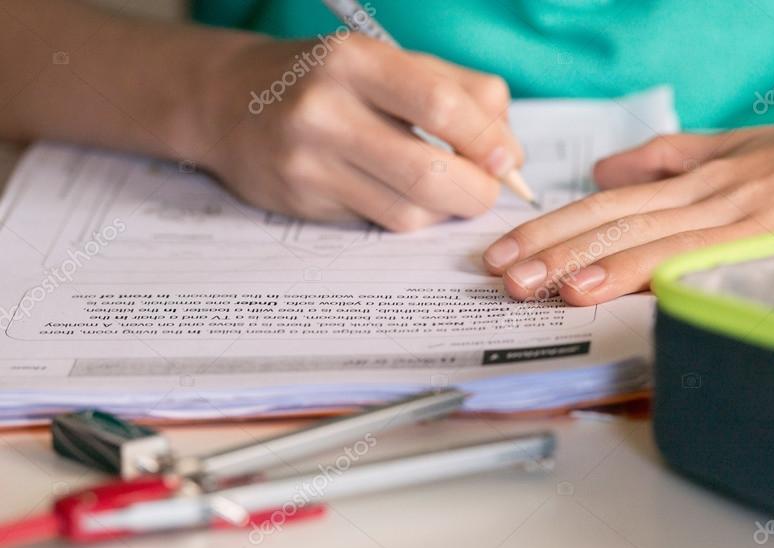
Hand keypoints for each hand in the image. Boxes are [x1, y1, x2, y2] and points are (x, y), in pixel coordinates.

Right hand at [202, 33, 522, 230]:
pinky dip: (409, 215)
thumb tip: (509, 153)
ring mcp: (308, 162)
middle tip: (488, 190)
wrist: (226, 102)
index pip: (442, 106)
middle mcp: (325, 111)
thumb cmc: (327, 80)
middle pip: (430, 173)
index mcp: (355, 61)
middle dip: (477, 192)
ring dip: (445, 209)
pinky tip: (401, 194)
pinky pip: (381, 222)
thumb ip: (458, 92)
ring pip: (409, 210)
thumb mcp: (387, 63)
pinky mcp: (302, 202)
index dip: (489, 140)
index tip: (508, 159)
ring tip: (446, 190)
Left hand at [483, 74, 773, 303]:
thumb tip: (604, 171)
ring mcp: (741, 219)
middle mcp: (709, 197)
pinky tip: (606, 290)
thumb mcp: (742, 150)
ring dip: (586, 265)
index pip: (608, 205)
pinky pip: (699, 260)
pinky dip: (648, 274)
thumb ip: (672, 159)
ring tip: (536, 287)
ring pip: (647, 240)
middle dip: (551, 251)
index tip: (505, 250)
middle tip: (498, 277)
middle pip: (614, 223)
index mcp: (699, 180)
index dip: (553, 228)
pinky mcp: (773, 239)